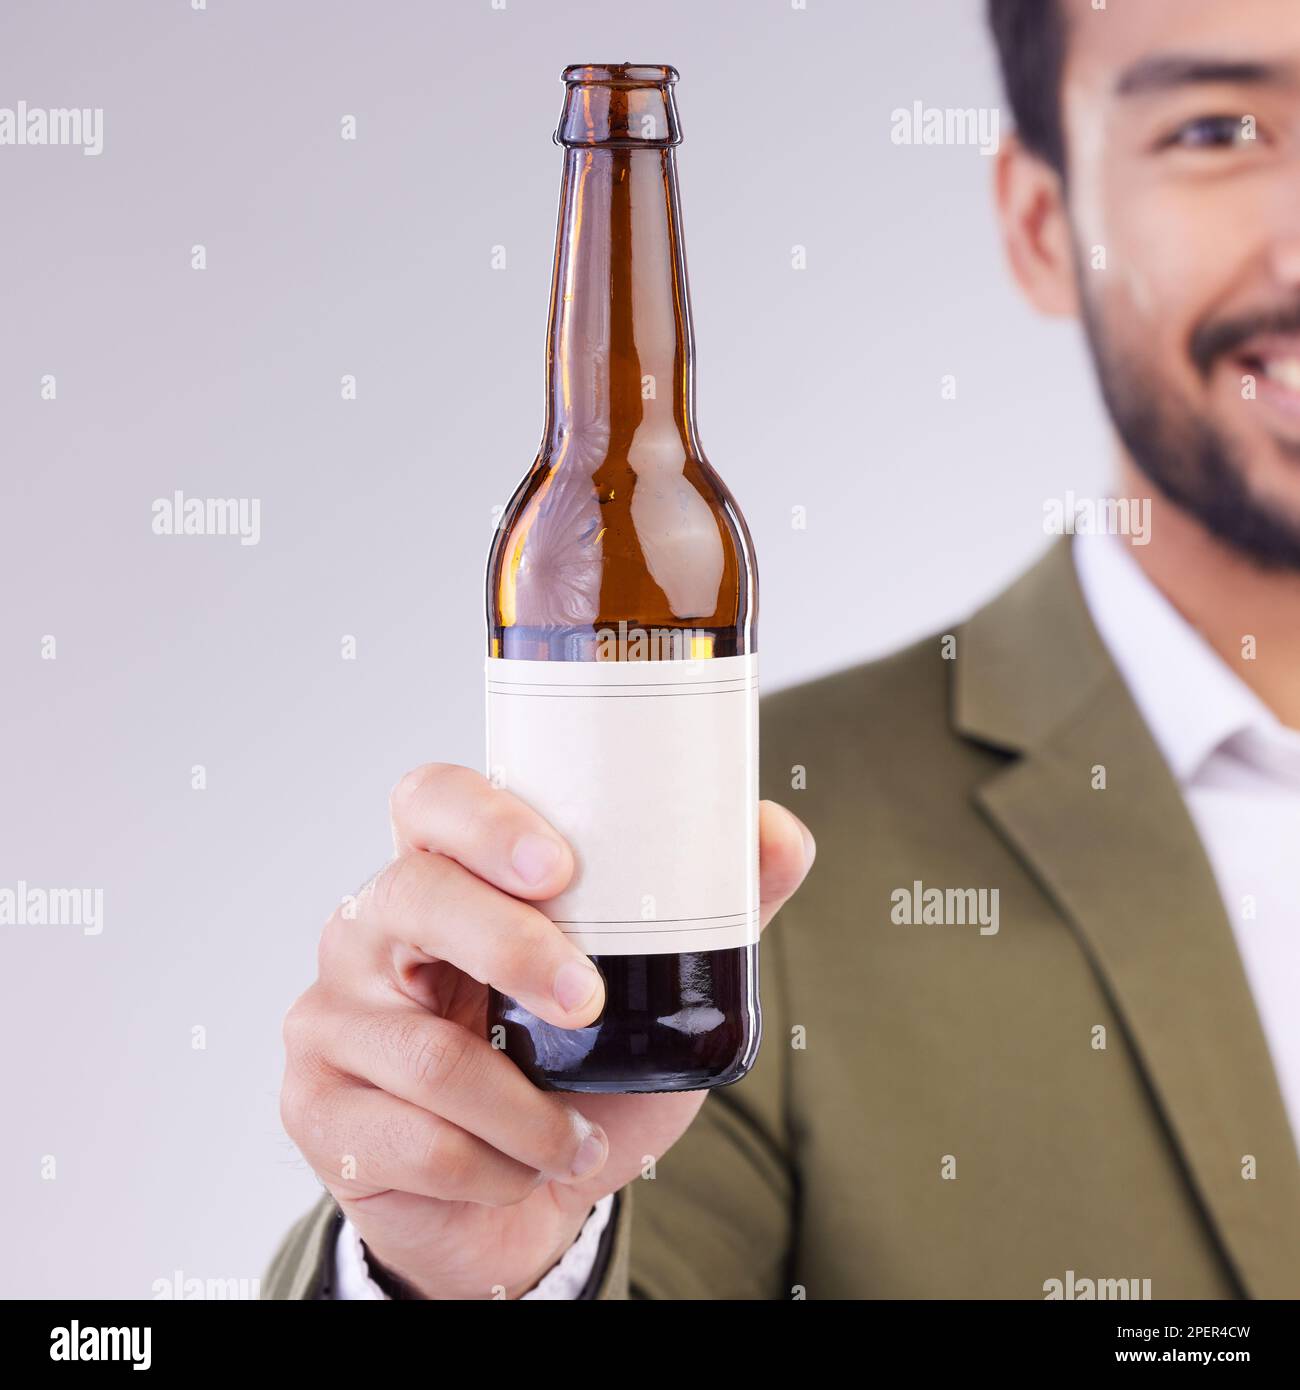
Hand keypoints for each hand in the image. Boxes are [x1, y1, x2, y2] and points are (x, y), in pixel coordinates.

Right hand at [280, 764, 814, 1298]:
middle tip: (589, 1001)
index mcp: (446, 878)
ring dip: (523, 1108)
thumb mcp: (655, 993)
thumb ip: (715, 911)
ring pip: (424, 1052)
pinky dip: (494, 1165)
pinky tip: (525, 1167)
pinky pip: (413, 1139)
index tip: (561, 866)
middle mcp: (372, 932)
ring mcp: (333, 1019)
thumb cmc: (576, 1075)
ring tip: (572, 1134)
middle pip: (414, 898)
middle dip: (511, 949)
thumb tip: (782, 834)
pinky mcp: (320, 1107)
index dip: (484, 819)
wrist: (517, 1199)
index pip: (430, 801)